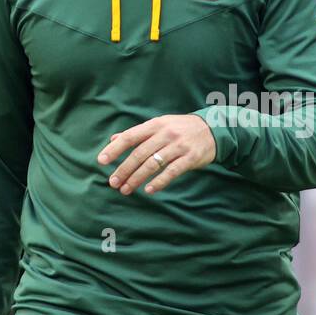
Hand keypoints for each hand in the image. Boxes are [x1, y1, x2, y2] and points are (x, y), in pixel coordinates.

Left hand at [98, 114, 216, 195]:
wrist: (214, 129)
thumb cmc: (181, 128)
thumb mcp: (160, 125)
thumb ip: (138, 133)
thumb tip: (113, 139)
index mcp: (155, 125)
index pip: (130, 137)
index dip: (114, 149)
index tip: (101, 161)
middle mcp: (165, 134)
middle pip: (139, 154)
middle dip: (124, 169)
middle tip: (113, 183)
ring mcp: (178, 146)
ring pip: (153, 164)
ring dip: (137, 179)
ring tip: (126, 190)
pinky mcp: (190, 158)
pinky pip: (172, 172)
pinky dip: (159, 182)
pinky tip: (149, 190)